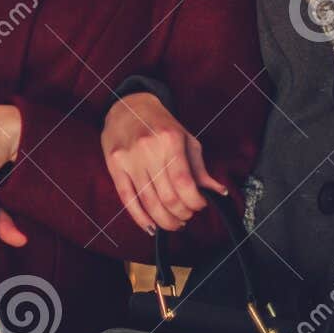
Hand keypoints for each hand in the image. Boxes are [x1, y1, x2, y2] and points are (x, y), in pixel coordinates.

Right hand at [101, 92, 225, 232]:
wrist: (127, 106)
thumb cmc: (160, 124)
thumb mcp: (185, 138)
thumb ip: (200, 168)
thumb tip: (219, 192)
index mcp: (169, 140)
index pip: (184, 182)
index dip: (195, 201)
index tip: (200, 205)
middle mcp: (147, 150)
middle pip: (167, 197)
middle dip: (181, 213)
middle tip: (187, 215)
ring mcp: (128, 159)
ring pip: (149, 202)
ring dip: (165, 220)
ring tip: (174, 222)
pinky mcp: (115, 167)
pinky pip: (127, 200)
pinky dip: (140, 218)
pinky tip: (151, 226)